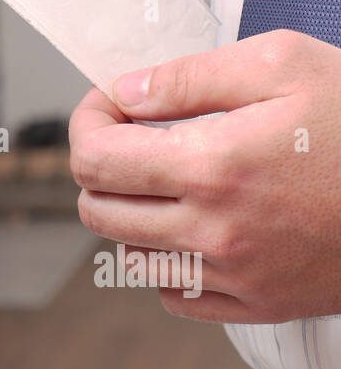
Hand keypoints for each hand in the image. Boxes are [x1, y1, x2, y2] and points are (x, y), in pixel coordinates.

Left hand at [68, 29, 340, 323]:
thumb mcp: (281, 64)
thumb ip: (190, 77)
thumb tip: (126, 92)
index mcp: (212, 164)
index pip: (94, 159)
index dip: (86, 123)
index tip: (108, 106)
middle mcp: (214, 230)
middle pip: (99, 212)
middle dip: (100, 168)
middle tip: (131, 138)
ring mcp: (237, 276)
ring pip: (131, 258)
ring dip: (132, 215)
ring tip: (167, 180)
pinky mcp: (261, 304)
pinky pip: (177, 297)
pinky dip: (169, 263)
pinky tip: (196, 228)